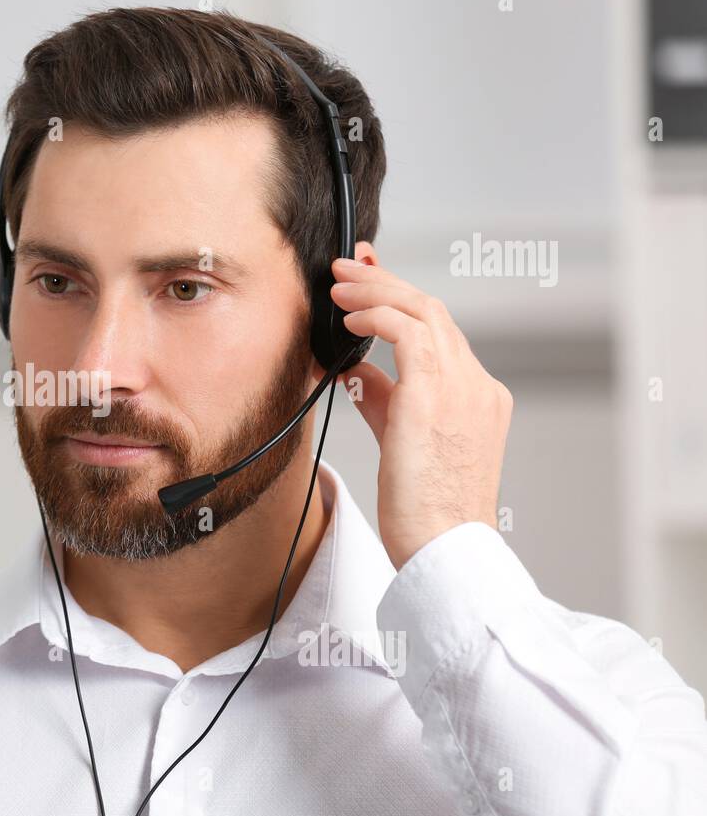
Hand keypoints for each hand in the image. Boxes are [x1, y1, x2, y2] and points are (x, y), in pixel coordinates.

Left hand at [328, 257, 511, 569]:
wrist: (446, 550)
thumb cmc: (425, 510)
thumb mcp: (402, 440)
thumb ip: (384, 398)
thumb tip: (356, 368)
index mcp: (477, 397)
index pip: (439, 330)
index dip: (401, 299)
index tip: (368, 280)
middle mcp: (477, 385)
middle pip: (433, 310)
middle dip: (386, 280)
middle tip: (349, 265)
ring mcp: (463, 388)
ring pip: (422, 309)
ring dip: (375, 289)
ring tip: (338, 285)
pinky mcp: (436, 396)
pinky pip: (408, 331)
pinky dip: (377, 313)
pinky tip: (349, 316)